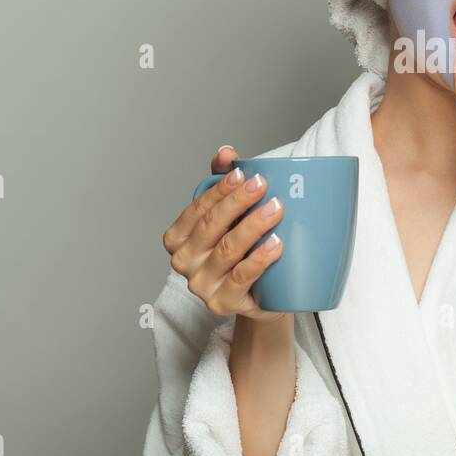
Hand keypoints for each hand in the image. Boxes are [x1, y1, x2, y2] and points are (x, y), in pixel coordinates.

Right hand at [161, 145, 288, 322]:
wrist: (262, 296)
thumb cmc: (242, 249)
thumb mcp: (231, 215)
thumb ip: (224, 181)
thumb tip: (226, 152)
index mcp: (178, 237)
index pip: (198, 208)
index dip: (220, 189)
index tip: (244, 174)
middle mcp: (184, 261)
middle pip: (212, 226)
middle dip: (238, 202)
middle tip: (263, 185)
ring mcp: (202, 285)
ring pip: (227, 250)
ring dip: (252, 226)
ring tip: (276, 209)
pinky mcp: (224, 303)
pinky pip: (241, 278)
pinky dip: (259, 259)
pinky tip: (276, 244)